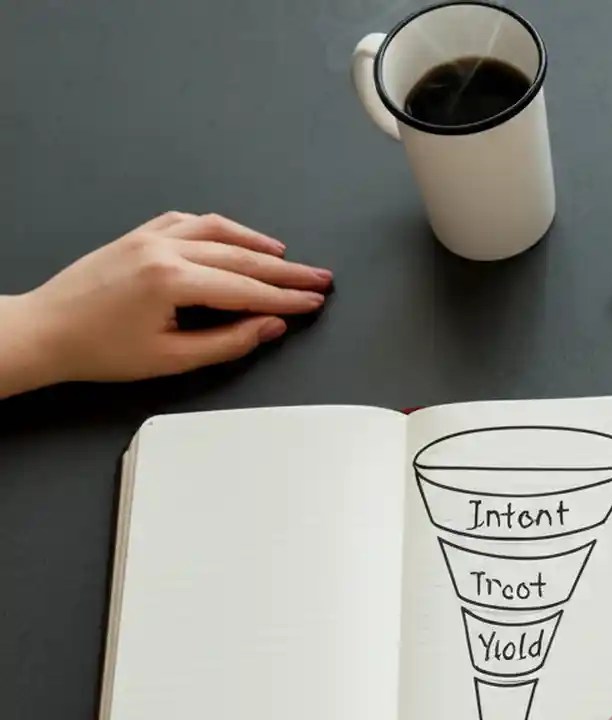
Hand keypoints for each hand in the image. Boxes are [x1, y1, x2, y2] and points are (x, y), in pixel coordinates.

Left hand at [0, 212, 330, 397]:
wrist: (45, 332)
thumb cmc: (97, 350)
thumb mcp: (170, 358)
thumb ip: (227, 342)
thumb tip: (268, 326)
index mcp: (171, 280)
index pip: (247, 288)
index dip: (286, 298)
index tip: (314, 302)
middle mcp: (164, 250)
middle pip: (241, 257)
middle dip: (286, 272)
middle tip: (319, 278)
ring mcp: (149, 238)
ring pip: (218, 230)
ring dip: (256, 243)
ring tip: (285, 258)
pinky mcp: (138, 236)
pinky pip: (187, 221)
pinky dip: (218, 228)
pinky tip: (233, 239)